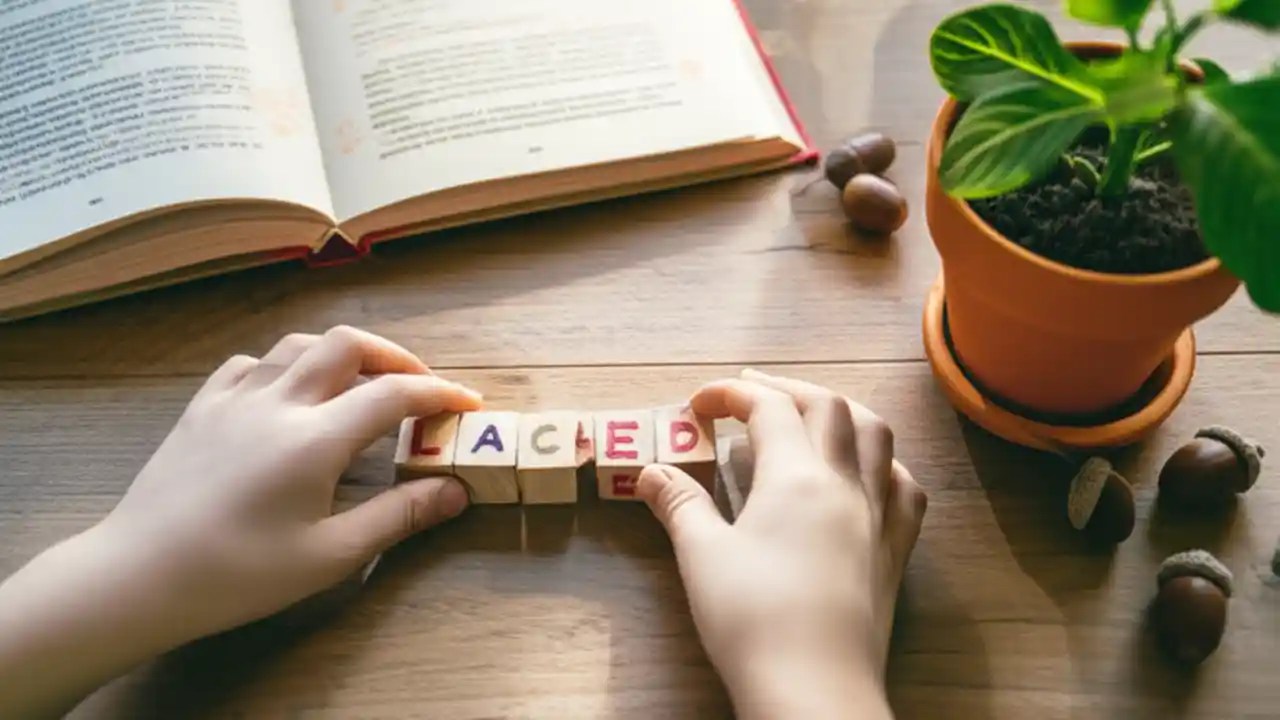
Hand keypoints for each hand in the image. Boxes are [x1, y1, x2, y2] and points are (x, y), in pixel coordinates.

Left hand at [0, 326, 481, 717]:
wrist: (140, 575)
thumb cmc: (238, 573)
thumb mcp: (328, 555)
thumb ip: (397, 516)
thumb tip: (453, 490)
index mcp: (315, 439)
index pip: (393, 394)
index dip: (439, 392)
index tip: (468, 402)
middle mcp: (278, 402)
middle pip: (347, 344)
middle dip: (394, 355)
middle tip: (419, 385)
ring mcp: (234, 399)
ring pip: (299, 345)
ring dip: (341, 353)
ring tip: (361, 383)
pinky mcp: (201, 408)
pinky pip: (252, 363)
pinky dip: (287, 365)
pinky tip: (290, 392)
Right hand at [637, 369, 925, 719]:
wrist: (814, 688)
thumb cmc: (752, 620)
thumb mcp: (701, 557)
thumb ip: (679, 505)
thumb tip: (651, 471)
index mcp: (794, 476)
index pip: (768, 407)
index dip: (731, 393)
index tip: (699, 403)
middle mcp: (844, 485)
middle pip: (827, 406)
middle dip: (787, 389)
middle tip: (750, 393)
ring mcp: (877, 517)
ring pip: (877, 436)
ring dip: (843, 411)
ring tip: (813, 414)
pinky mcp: (894, 553)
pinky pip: (906, 489)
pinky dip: (887, 464)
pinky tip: (869, 473)